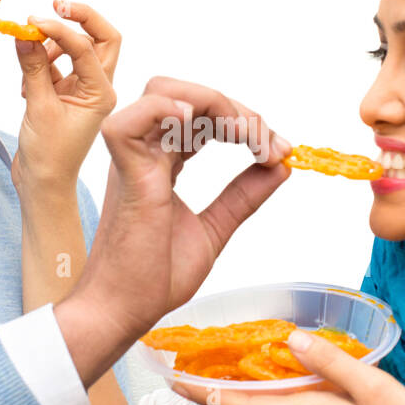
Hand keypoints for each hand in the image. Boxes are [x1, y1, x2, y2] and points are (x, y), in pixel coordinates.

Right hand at [11, 0, 119, 194]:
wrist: (43, 184)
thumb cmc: (49, 155)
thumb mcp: (39, 107)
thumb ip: (34, 67)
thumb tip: (26, 32)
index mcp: (102, 93)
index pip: (88, 46)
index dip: (61, 29)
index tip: (33, 22)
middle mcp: (97, 88)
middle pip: (101, 38)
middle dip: (80, 18)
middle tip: (55, 4)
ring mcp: (82, 90)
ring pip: (77, 49)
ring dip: (52, 46)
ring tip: (28, 63)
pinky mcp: (64, 94)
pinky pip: (56, 65)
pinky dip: (39, 64)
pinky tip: (24, 86)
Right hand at [55, 77, 293, 384]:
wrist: (124, 311)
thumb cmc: (153, 278)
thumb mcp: (215, 228)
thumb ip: (244, 196)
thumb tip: (280, 166)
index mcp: (163, 163)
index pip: (204, 117)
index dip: (244, 123)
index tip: (279, 151)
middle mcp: (147, 154)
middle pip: (187, 96)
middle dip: (235, 108)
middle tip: (267, 142)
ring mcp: (133, 161)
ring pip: (162, 93)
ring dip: (212, 103)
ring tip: (244, 134)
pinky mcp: (126, 175)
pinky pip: (131, 121)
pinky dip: (166, 109)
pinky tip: (199, 124)